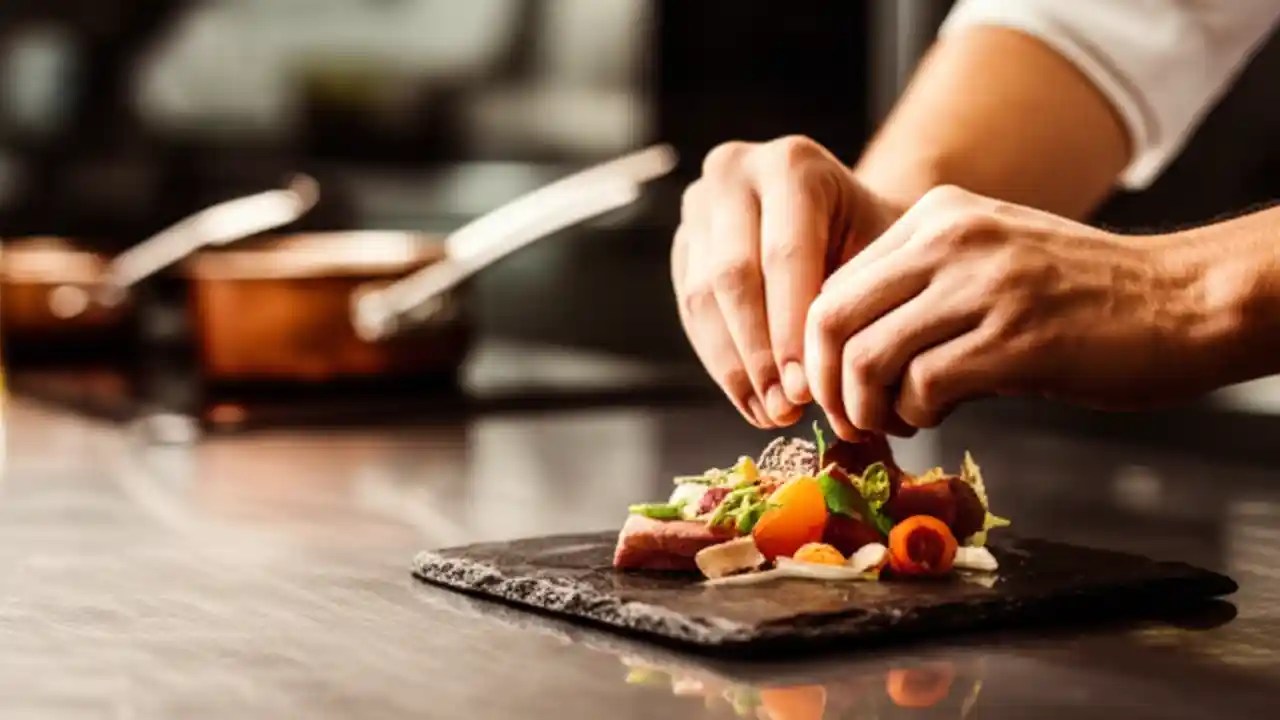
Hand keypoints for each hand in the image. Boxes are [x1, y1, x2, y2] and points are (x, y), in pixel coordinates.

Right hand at [672, 136, 900, 427]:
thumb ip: (859, 302)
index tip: (806, 390)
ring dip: (733, 365)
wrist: (842, 212)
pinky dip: (719, 359)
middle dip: (758, 354)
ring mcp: (700, 205)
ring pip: (702, 297)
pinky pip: (690, 310)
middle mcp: (735, 171)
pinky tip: (749, 397)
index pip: (784, 256)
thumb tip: (837, 386)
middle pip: (734, 276)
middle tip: (783, 409)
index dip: (790, 330)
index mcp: (792, 164)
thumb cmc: (870, 237)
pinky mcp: (683, 241)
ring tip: (767, 413)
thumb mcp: (883, 253)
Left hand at [805, 185, 1215, 437]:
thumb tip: (842, 355)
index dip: (817, 351)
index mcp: (936, 216)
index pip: (833, 285)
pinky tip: (940, 415)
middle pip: (831, 320)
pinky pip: (921, 388)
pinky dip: (916, 415)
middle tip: (849, 419)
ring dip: (868, 410)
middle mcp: (951, 239)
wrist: (1181, 300)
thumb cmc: (1079, 294)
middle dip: (826, 386)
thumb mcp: (987, 259)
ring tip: (899, 420)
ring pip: (867, 358)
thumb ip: (917, 289)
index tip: (833, 389)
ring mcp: (985, 286)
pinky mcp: (1016, 340)